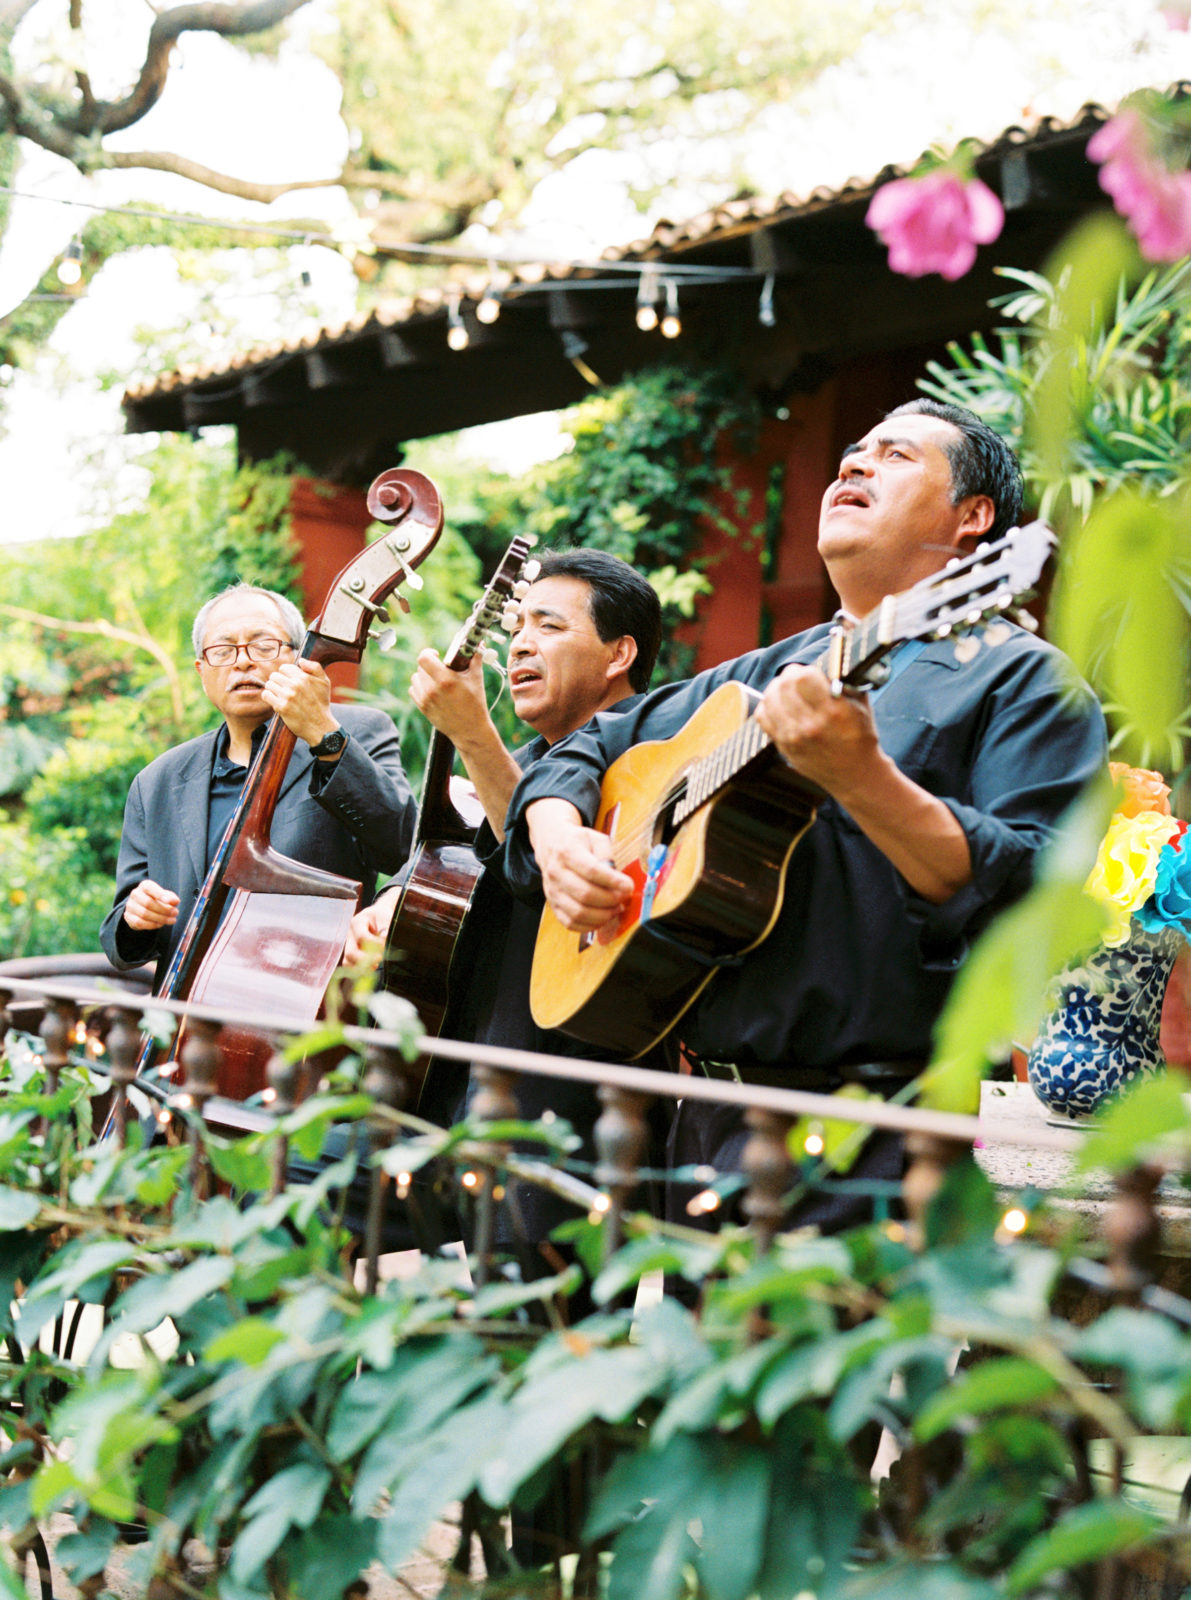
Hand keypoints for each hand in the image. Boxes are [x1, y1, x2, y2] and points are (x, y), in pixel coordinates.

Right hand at [123, 878, 179, 931]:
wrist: (142, 907)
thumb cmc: (157, 899)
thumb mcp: (165, 896)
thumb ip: (171, 897)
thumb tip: (175, 902)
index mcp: (144, 886)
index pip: (150, 888)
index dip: (161, 894)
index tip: (175, 902)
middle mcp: (135, 894)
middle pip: (148, 903)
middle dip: (164, 910)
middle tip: (175, 913)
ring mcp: (130, 906)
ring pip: (144, 914)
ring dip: (160, 919)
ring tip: (171, 920)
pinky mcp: (128, 917)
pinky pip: (140, 922)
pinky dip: (152, 925)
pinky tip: (161, 924)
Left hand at [262, 658, 338, 747]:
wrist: (320, 727)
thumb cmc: (321, 704)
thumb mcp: (325, 683)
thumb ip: (315, 667)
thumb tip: (300, 660)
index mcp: (304, 677)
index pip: (284, 668)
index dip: (285, 674)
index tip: (289, 681)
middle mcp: (295, 685)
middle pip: (274, 675)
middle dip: (278, 681)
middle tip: (283, 689)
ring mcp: (287, 696)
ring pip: (269, 684)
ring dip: (272, 689)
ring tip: (280, 695)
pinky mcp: (281, 707)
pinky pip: (266, 695)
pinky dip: (268, 697)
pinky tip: (275, 700)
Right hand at [344, 890, 397, 967]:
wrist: (378, 917)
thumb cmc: (383, 917)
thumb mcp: (386, 918)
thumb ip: (386, 928)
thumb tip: (385, 939)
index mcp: (357, 922)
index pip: (362, 937)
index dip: (375, 944)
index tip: (385, 946)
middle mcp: (350, 935)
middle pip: (351, 953)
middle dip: (366, 960)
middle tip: (380, 958)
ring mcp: (349, 945)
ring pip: (347, 962)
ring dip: (361, 968)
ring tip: (375, 965)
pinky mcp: (351, 954)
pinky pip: (351, 966)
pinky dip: (361, 970)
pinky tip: (373, 967)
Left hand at [410, 650, 491, 750]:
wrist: (470, 730)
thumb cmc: (475, 704)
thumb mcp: (476, 679)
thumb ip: (475, 658)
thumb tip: (479, 643)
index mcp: (445, 680)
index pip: (424, 658)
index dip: (428, 652)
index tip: (436, 654)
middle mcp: (432, 689)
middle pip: (421, 667)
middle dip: (431, 665)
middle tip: (441, 669)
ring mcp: (425, 699)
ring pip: (416, 678)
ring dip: (424, 676)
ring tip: (436, 680)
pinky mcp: (422, 707)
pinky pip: (413, 690)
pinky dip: (420, 687)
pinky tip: (432, 690)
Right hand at [527, 799, 632, 932]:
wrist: (550, 843)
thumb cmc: (576, 841)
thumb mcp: (594, 837)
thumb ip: (607, 855)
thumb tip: (616, 878)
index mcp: (567, 852)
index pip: (592, 871)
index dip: (613, 881)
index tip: (628, 886)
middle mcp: (556, 872)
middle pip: (586, 894)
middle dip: (610, 900)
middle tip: (623, 898)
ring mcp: (552, 891)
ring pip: (578, 912)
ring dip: (602, 915)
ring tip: (615, 908)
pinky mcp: (553, 904)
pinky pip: (570, 923)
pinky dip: (589, 925)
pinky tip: (601, 917)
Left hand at [754, 664, 881, 800]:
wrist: (855, 774)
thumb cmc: (860, 736)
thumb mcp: (860, 704)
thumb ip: (845, 679)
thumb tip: (833, 654)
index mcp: (833, 712)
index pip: (805, 677)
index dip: (805, 670)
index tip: (810, 672)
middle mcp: (811, 725)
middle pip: (784, 685)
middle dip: (789, 676)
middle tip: (796, 676)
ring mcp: (794, 738)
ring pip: (769, 699)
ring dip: (776, 688)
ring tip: (785, 688)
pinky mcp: (783, 746)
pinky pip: (763, 717)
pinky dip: (767, 706)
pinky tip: (777, 704)